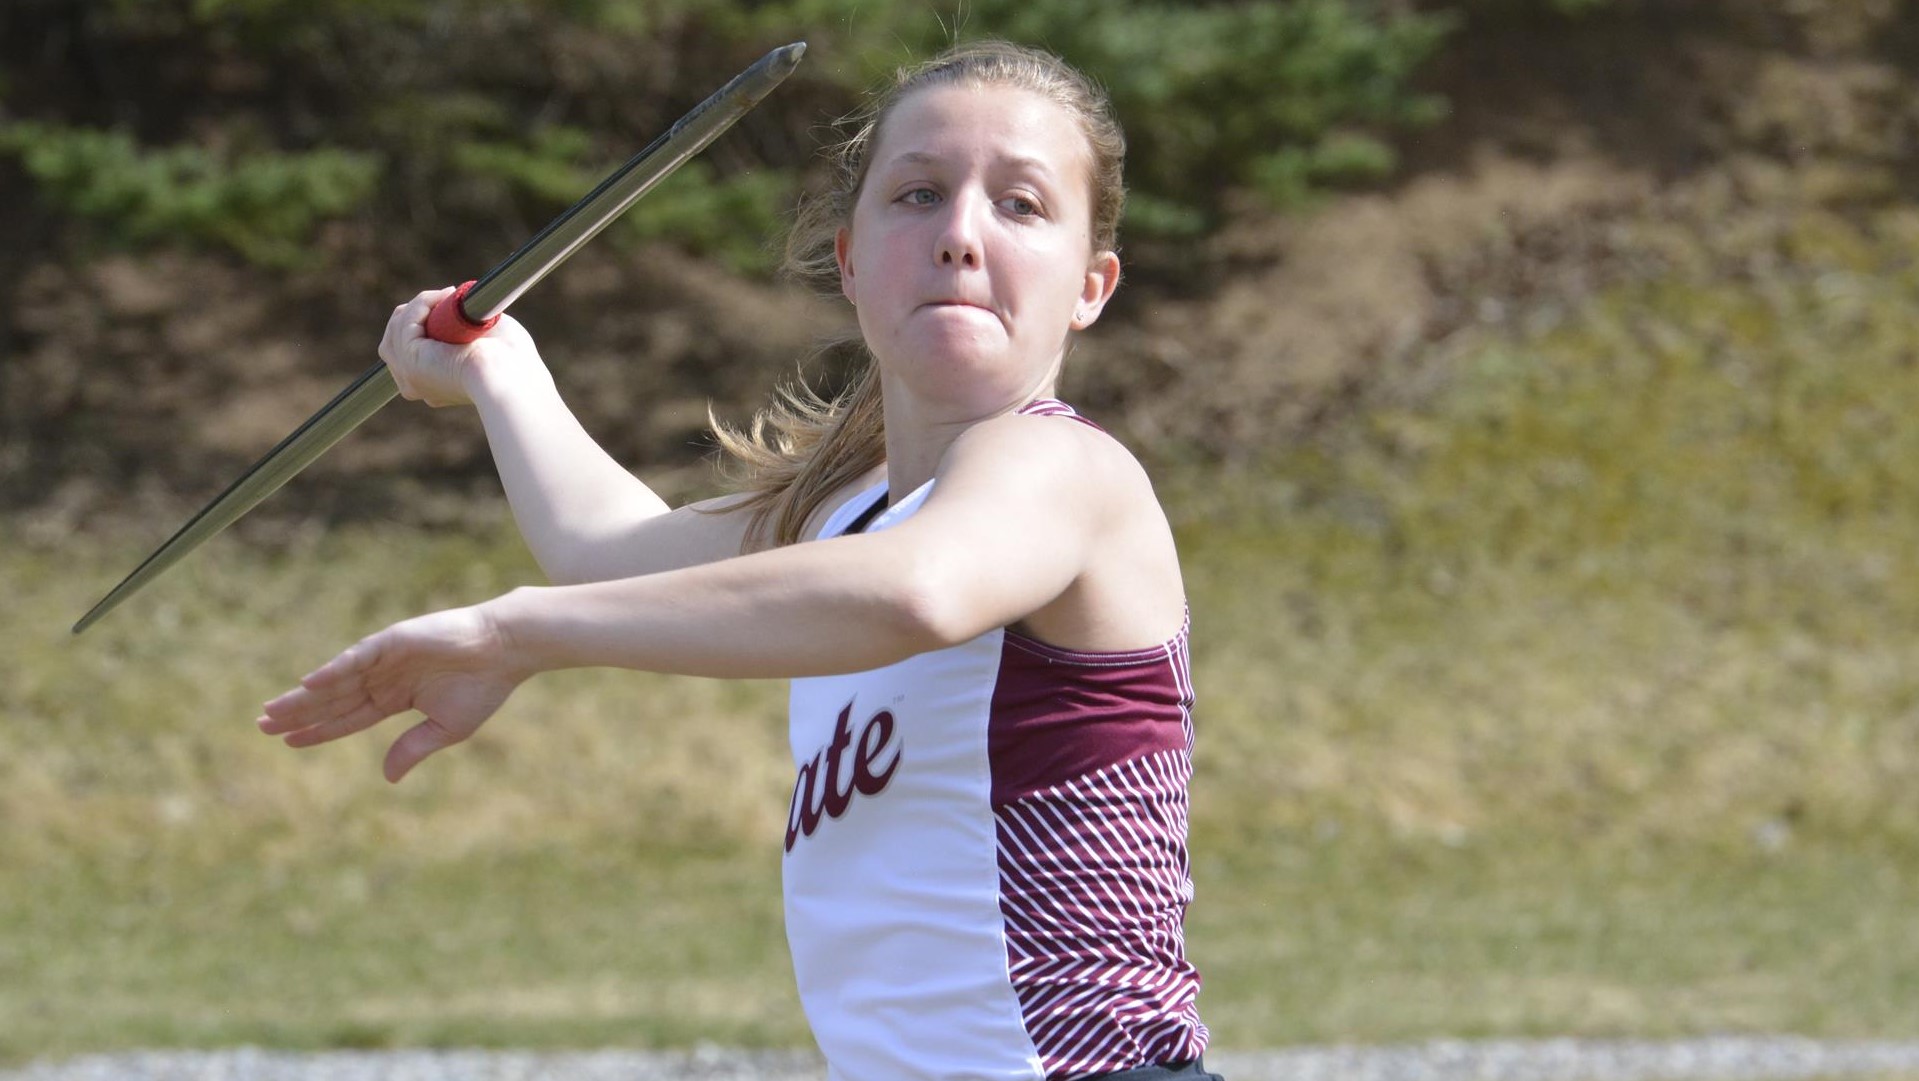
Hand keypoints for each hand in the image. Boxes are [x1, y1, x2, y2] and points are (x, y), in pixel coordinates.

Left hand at [257, 604, 531, 781]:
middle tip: (261, 726)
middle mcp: (384, 676)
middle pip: (332, 700)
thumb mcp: (447, 728)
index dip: (318, 730)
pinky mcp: (392, 641)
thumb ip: (413, 749)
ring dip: (304, 696)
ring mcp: (385, 657)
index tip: (287, 742)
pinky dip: (333, 669)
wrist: (506, 651)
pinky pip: (356, 657)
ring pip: (336, 681)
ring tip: (272, 711)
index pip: (348, 717)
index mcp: (397, 697)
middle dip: (298, 714)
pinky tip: (308, 682)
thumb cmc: (483, 687)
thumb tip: (387, 778)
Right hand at [379, 287, 542, 406]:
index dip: (421, 324)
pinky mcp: (410, 360)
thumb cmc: (510, 359)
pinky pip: (405, 322)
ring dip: (421, 304)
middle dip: (414, 313)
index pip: (408, 352)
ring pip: (397, 328)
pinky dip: (422, 303)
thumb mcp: (481, 336)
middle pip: (393, 341)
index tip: (445, 304)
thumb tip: (451, 303)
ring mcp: (409, 375)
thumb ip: (461, 323)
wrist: (512, 375)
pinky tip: (446, 296)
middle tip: (447, 297)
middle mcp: (417, 385)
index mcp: (434, 385)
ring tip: (450, 294)